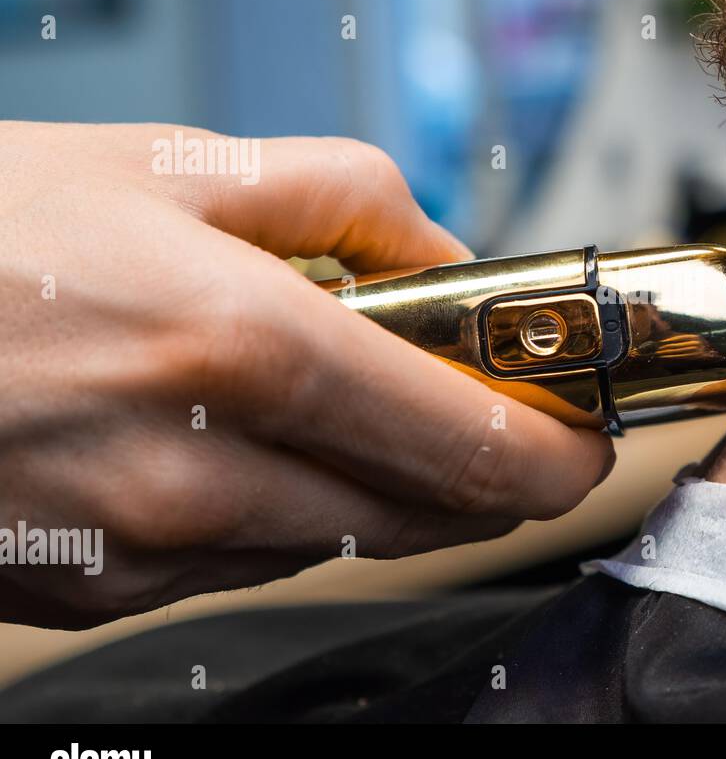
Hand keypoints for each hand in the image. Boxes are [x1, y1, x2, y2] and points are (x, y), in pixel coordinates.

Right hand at [0, 121, 613, 627]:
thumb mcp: (165, 162)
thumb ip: (341, 195)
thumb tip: (444, 252)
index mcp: (245, 346)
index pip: (471, 442)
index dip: (557, 448)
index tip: (588, 434)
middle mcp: (208, 471)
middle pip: (427, 513)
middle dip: (483, 471)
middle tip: (490, 414)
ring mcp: (152, 551)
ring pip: (341, 544)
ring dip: (380, 488)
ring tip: (342, 405)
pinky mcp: (103, 597)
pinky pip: (248, 564)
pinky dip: (284, 513)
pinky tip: (240, 445)